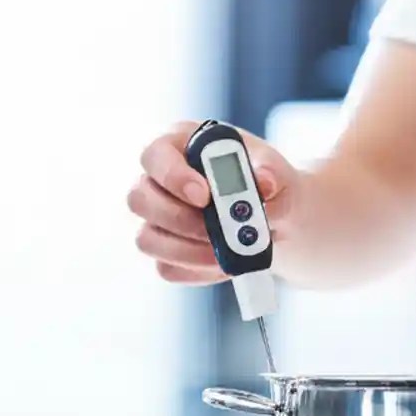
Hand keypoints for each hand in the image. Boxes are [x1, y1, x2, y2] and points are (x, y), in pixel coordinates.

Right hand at [128, 121, 299, 284]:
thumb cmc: (267, 182)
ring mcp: (157, 218)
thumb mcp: (276, 171)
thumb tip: (263, 184)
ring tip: (227, 252)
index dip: (173, 176)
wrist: (275, 217)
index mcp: (180, 144)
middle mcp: (158, 180)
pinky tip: (225, 264)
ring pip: (147, 239)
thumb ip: (270, 174)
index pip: (155, 155)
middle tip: (218, 231)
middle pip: (139, 199)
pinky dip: (197, 271)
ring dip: (187, 251)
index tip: (204, 196)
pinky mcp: (165, 251)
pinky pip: (166, 268)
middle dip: (179, 219)